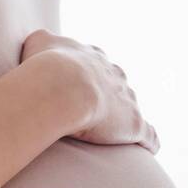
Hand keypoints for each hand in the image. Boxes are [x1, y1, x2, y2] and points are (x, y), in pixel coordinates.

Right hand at [20, 29, 159, 153]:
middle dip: (108, 94)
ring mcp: (127, 98)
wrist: (63, 88)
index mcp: (94, 58)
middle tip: (93, 110)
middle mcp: (115, 75)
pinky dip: (149, 140)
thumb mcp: (38, 43)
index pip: (95, 64)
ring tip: (115, 133)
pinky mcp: (134, 123)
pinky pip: (148, 134)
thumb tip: (39, 42)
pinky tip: (148, 146)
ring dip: (124, 117)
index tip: (79, 86)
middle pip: (116, 83)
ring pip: (131, 106)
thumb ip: (41, 41)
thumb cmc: (47, 67)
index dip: (87, 75)